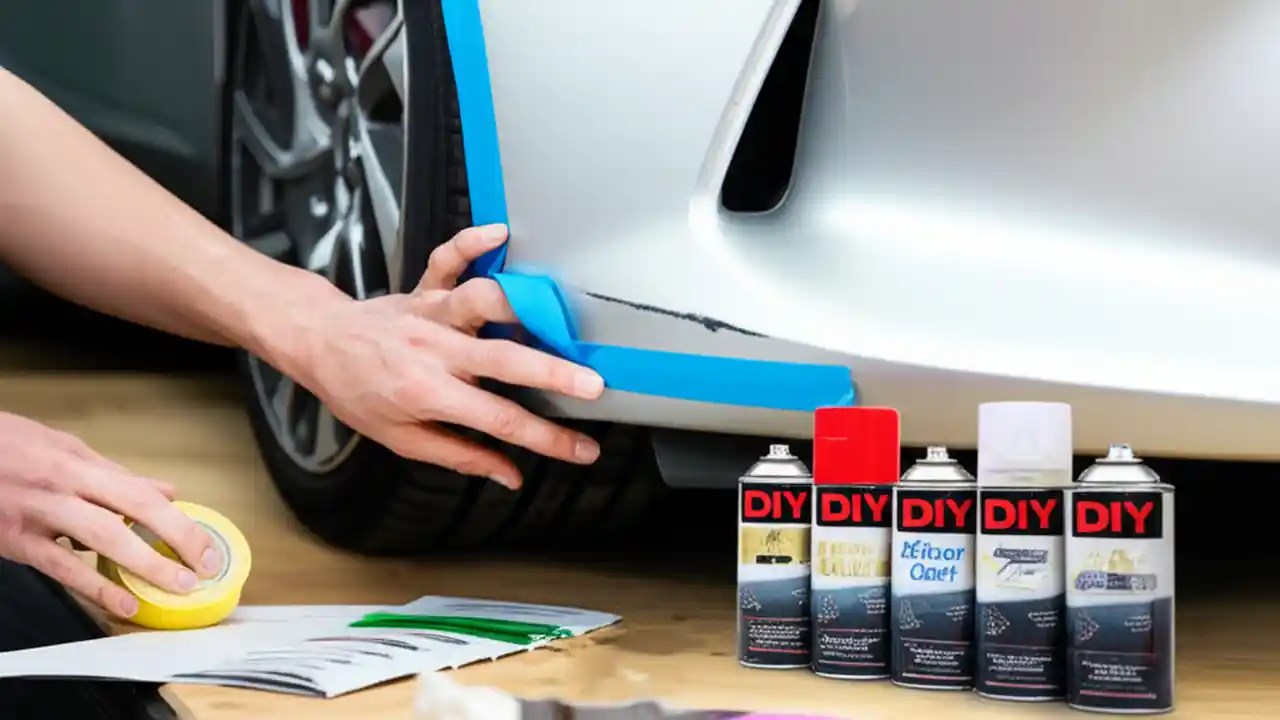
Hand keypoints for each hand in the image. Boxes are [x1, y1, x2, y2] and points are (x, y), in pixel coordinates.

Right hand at [0, 412, 219, 617]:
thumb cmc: (6, 449)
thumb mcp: (63, 450)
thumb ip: (114, 475)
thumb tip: (166, 491)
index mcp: (78, 461)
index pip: (141, 490)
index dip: (178, 519)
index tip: (205, 544)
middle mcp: (64, 484)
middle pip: (133, 508)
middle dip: (176, 537)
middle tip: (204, 566)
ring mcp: (39, 513)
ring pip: (102, 537)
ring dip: (145, 563)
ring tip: (177, 585)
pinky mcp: (15, 541)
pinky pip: (61, 568)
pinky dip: (95, 588)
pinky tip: (122, 603)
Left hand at [279, 224, 604, 489]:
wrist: (319, 344)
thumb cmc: (359, 393)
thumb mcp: (403, 439)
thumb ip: (462, 456)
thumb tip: (511, 476)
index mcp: (428, 395)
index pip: (499, 422)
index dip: (547, 439)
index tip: (582, 449)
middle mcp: (434, 351)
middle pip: (503, 360)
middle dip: (554, 373)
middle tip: (594, 384)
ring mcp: (431, 314)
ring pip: (480, 301)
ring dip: (521, 304)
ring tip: (559, 315)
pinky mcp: (426, 287)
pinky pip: (448, 258)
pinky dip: (472, 242)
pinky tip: (500, 234)